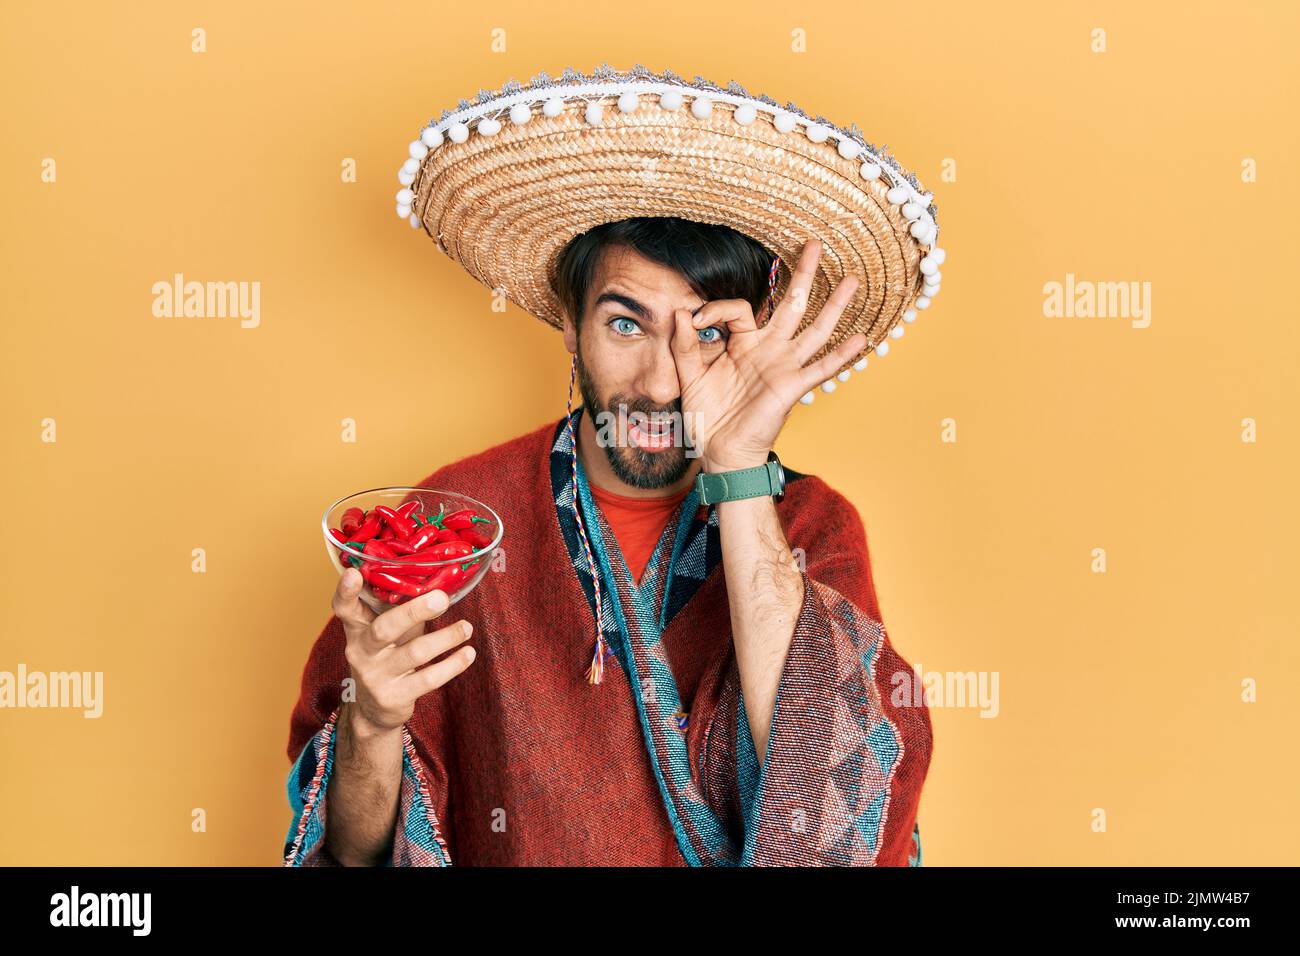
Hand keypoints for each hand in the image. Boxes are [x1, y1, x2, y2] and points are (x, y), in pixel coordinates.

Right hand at [330, 568, 476, 734]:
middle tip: (442, 598)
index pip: (344, 608)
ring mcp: (376, 676)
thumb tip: (439, 585)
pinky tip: (468, 653)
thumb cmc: (385, 658)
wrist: (372, 711)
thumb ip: (400, 611)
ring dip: (446, 638)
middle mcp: (361, 652)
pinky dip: (453, 664)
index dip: (345, 591)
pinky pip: (429, 678)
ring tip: (466, 628)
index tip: (354, 573)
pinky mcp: (394, 697)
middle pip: (384, 628)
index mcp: (357, 630)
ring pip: (414, 653)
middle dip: (414, 611)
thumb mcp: (384, 634)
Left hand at [670, 238, 865, 471]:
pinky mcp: (792, 387)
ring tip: (852, 280)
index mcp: (743, 344)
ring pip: (814, 329)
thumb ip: (682, 345)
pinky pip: (821, 368)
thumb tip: (680, 313)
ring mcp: (784, 366)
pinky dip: (842, 355)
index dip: (715, 308)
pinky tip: (862, 338)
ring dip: (834, 305)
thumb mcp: (688, 376)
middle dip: (803, 274)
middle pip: (790, 304)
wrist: (719, 452)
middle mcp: (768, 350)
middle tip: (815, 244)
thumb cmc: (707, 416)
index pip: (739, 309)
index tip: (693, 319)